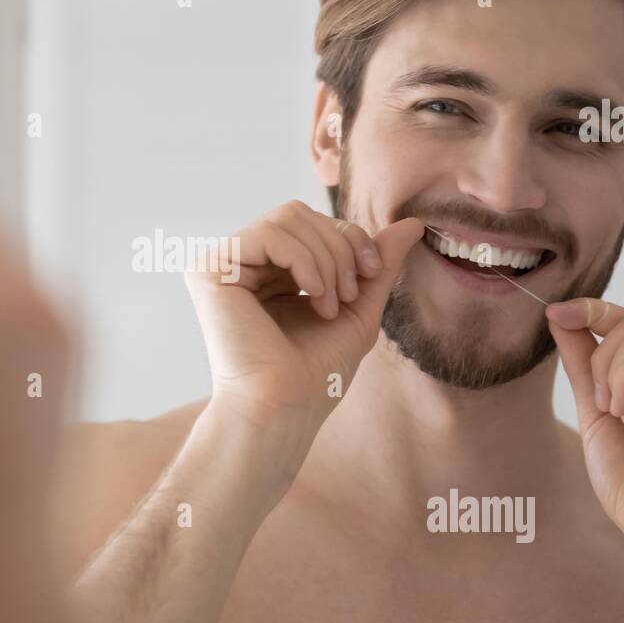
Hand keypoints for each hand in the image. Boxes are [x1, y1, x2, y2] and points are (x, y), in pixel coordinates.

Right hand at [185, 199, 423, 426]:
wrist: (284, 409)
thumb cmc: (316, 374)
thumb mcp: (359, 309)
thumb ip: (379, 265)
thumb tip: (413, 223)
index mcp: (269, 271)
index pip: (312, 223)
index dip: (351, 238)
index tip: (372, 274)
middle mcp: (242, 264)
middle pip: (299, 213)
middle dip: (340, 248)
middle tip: (348, 295)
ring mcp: (222, 265)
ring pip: (286, 218)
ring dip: (325, 258)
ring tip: (329, 303)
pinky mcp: (210, 270)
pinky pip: (268, 234)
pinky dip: (303, 260)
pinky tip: (312, 295)